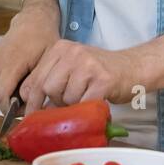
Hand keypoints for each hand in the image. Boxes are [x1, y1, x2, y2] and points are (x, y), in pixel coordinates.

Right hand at [0, 5, 59, 112]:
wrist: (32, 21)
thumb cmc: (43, 38)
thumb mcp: (47, 62)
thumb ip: (37, 85)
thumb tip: (31, 105)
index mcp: (11, 62)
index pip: (1, 96)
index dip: (12, 109)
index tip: (27, 110)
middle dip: (13, 103)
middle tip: (31, 98)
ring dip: (10, 94)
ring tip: (27, 85)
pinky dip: (6, 86)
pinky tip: (20, 79)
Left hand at [21, 39, 138, 111]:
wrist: (134, 67)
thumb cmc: (100, 72)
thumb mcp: (71, 67)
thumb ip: (51, 79)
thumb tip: (29, 104)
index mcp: (60, 48)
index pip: (35, 79)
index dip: (31, 101)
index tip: (31, 116)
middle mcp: (73, 53)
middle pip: (48, 88)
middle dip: (55, 103)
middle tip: (69, 105)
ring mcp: (88, 65)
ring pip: (66, 98)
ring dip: (74, 106)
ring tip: (86, 97)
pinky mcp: (103, 80)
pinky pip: (84, 104)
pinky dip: (87, 109)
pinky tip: (94, 101)